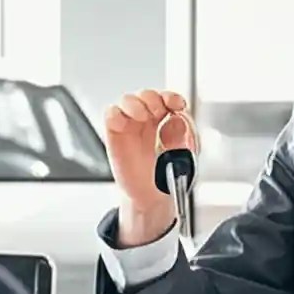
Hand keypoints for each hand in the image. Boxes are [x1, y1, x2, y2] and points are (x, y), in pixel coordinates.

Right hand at [104, 89, 196, 246]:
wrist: (151, 198)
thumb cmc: (167, 176)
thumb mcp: (183, 158)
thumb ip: (181, 140)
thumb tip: (177, 121)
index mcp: (169, 121)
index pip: (169, 99)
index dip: (171, 97)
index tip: (176, 104)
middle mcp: (149, 120)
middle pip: (147, 95)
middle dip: (153, 99)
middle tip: (158, 112)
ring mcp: (131, 126)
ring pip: (128, 100)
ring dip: (135, 103)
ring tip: (142, 116)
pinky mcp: (115, 135)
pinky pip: (111, 115)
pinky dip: (115, 113)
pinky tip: (124, 123)